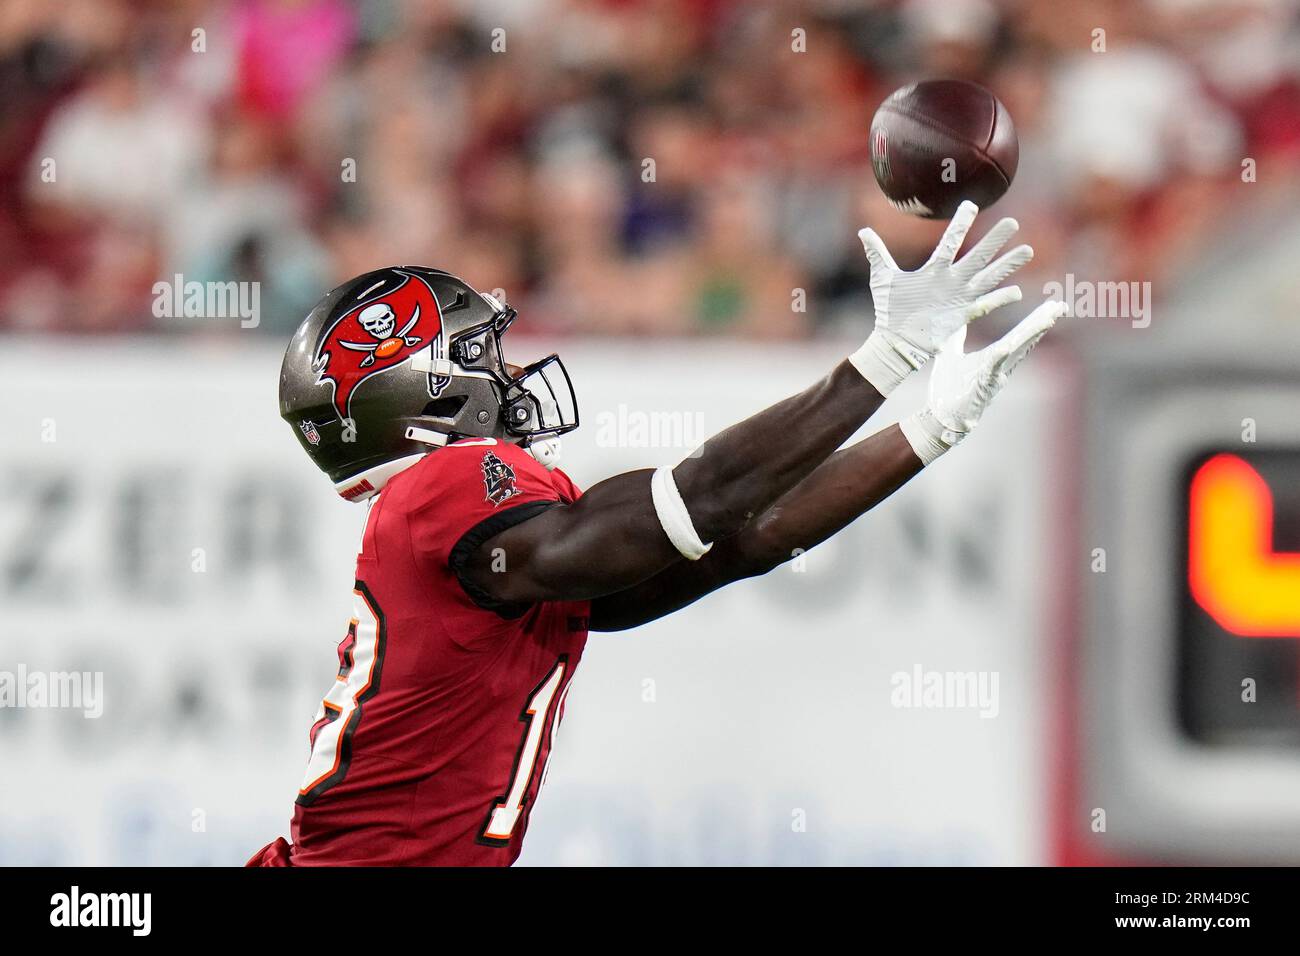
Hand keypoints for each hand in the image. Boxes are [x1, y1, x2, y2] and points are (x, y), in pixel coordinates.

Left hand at [850, 200, 1032, 395]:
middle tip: (1013, 222)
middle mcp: (951, 280)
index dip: (960, 224)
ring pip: (987, 277)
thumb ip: (878, 253)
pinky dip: (999, 299)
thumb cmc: (889, 310)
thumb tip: (863, 230)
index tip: (971, 204)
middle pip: (977, 256)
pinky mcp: (962, 315)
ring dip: (1007, 265)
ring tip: (1027, 251)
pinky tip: (1017, 291)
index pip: (950, 242)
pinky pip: (984, 305)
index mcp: (934, 269)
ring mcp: (959, 297)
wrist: (894, 341)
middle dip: (994, 240)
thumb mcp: (883, 278)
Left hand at [901, 298, 1067, 463]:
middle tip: (1061, 306)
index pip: (1016, 337)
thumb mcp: (951, 354)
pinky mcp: (979, 386)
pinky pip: (989, 369)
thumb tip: (961, 315)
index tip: (1050, 305)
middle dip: (1042, 323)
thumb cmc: (945, 390)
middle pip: (1023, 342)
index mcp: (993, 360)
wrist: (939, 421)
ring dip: (1030, 334)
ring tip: (1048, 318)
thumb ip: (958, 335)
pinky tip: (1005, 347)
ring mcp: (990, 377)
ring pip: (1013, 351)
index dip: (1032, 322)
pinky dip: (998, 358)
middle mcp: (998, 369)